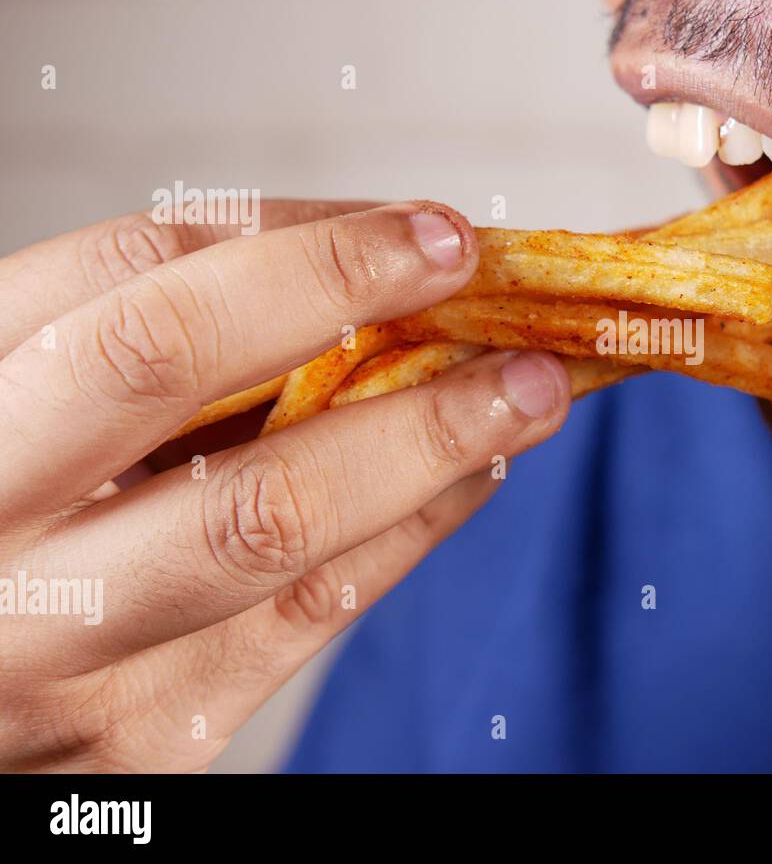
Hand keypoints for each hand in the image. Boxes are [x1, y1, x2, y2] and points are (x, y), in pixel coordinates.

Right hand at [0, 200, 568, 770]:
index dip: (295, 239)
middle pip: (158, 364)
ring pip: (270, 515)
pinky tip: (470, 479)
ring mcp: (52, 643)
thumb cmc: (24, 533)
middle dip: (337, 292)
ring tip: (528, 388)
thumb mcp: (46, 418)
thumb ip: (154, 360)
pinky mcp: (141, 736)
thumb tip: (366, 278)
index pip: (122, 277)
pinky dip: (412, 530)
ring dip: (426, 430)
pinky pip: (309, 614)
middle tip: (472, 264)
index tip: (422, 228)